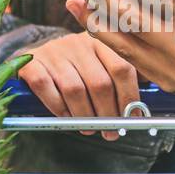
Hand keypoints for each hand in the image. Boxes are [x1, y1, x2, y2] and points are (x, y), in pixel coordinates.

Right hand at [17, 32, 139, 138]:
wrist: (36, 56)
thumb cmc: (77, 67)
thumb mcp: (101, 63)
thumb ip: (122, 77)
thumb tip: (142, 106)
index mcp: (101, 41)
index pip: (122, 69)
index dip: (129, 97)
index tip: (131, 118)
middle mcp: (78, 43)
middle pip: (100, 83)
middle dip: (108, 114)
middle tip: (111, 132)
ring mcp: (54, 51)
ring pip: (74, 89)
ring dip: (84, 115)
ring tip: (90, 129)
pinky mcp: (32, 62)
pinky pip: (46, 87)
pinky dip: (58, 108)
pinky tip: (66, 118)